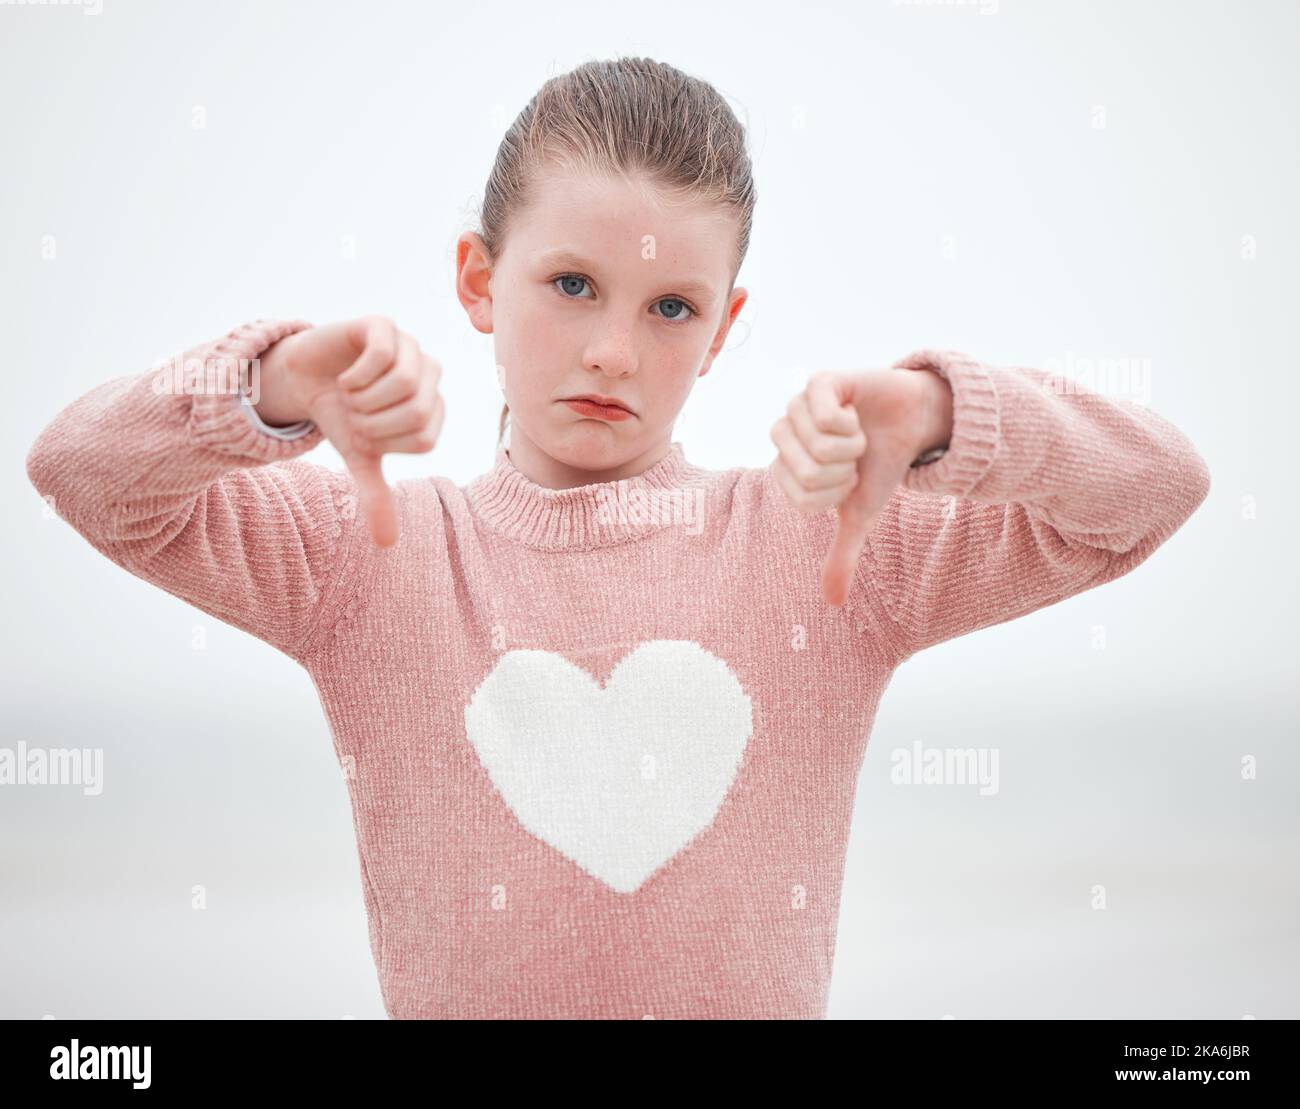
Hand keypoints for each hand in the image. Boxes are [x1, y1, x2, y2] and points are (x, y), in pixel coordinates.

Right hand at [263, 316, 444, 547]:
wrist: (304, 379)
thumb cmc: (341, 416)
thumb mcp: (358, 458)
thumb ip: (376, 494)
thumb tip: (386, 543)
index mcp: (433, 407)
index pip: (424, 440)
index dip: (385, 444)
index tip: (365, 434)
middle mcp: (429, 374)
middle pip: (417, 411)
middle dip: (374, 422)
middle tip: (355, 415)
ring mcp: (409, 346)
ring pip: (405, 383)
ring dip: (366, 399)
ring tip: (351, 396)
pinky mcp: (382, 325)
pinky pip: (384, 353)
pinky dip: (358, 375)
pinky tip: (346, 377)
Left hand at [769, 367, 950, 606]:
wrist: (913, 424)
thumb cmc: (880, 466)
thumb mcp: (860, 514)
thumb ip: (842, 553)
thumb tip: (833, 602)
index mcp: (785, 468)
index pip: (802, 498)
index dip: (835, 494)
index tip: (848, 480)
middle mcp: (784, 435)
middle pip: (804, 471)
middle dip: (842, 471)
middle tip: (853, 457)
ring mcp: (798, 406)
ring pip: (816, 443)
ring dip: (850, 446)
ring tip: (857, 436)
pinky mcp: (819, 382)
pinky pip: (824, 412)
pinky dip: (849, 422)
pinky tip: (856, 414)